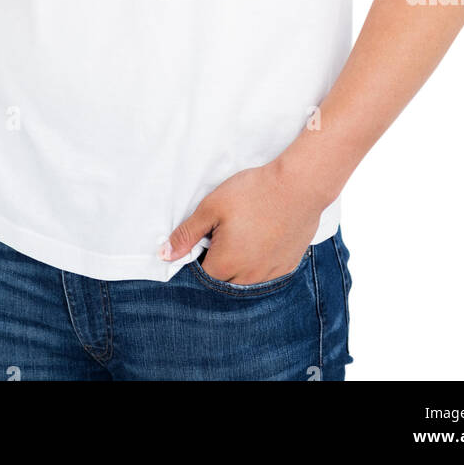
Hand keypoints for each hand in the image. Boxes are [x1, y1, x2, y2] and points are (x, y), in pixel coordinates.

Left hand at [160, 160, 322, 283]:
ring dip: (241, 264)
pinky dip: (261, 260)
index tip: (210, 233)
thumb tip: (164, 255)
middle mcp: (249, 278)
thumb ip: (187, 234)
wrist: (299, 185)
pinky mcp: (287, 266)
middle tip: (228, 230)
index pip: (203, 273)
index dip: (201, 253)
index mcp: (226, 264)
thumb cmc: (253, 192)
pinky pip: (266, 273)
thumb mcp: (212, 207)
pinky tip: (264, 237)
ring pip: (246, 279)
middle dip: (220, 260)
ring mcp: (271, 274)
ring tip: (247, 233)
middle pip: (225, 279)